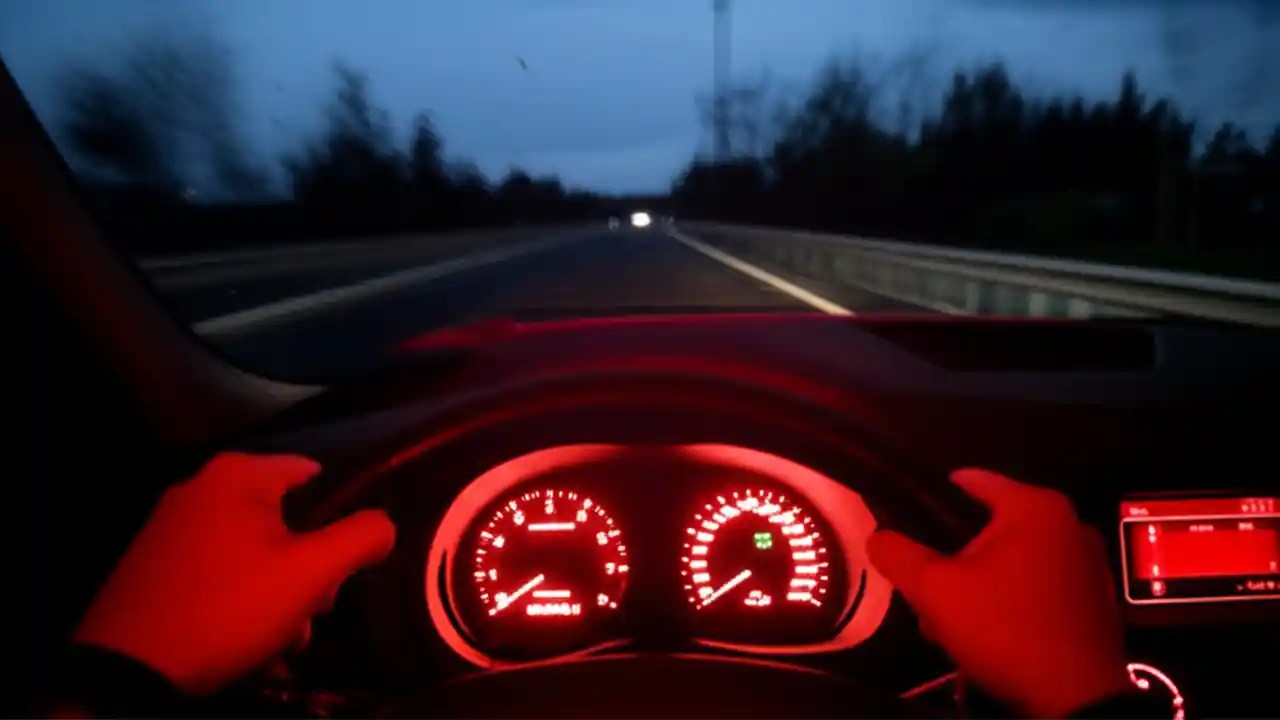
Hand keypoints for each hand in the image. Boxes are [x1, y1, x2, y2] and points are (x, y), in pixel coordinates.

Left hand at [74, 453, 395, 695]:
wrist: (131, 667)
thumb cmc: (229, 606)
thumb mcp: (311, 573)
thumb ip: (360, 538)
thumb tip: (385, 524)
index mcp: (237, 475)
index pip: (313, 473)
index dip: (342, 515)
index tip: (349, 560)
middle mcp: (199, 488)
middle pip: (285, 518)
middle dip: (309, 568)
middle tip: (313, 609)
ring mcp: (171, 527)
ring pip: (253, 551)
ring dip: (279, 592)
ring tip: (281, 636)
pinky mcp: (154, 565)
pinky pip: (219, 570)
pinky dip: (241, 598)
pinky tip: (248, 637)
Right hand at [867, 468, 1129, 717]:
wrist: (1076, 698)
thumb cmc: (1005, 629)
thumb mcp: (935, 590)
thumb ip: (898, 554)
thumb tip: (879, 537)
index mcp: (1034, 506)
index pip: (970, 480)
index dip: (929, 499)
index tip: (906, 528)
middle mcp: (1069, 523)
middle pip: (989, 527)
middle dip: (953, 560)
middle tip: (929, 595)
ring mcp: (1089, 562)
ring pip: (1014, 560)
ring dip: (980, 584)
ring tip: (955, 624)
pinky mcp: (1096, 599)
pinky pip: (1040, 585)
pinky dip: (1014, 600)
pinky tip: (994, 634)